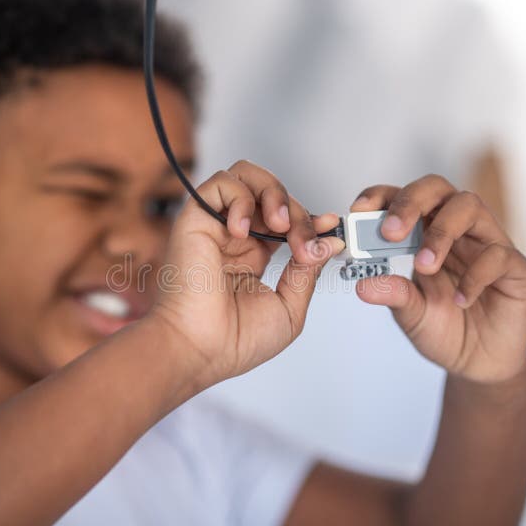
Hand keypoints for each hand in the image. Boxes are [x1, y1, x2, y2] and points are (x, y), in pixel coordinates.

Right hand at [150, 160, 343, 386]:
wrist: (199, 349)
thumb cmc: (235, 340)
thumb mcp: (289, 307)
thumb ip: (307, 272)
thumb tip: (329, 242)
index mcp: (252, 257)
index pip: (285, 219)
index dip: (310, 219)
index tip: (330, 228)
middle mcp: (234, 238)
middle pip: (272, 194)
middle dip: (298, 212)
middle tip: (303, 243)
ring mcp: (215, 226)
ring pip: (247, 176)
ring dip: (273, 194)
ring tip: (279, 224)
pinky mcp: (195, 218)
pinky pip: (221, 183)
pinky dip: (241, 198)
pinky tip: (244, 231)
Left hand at [352, 175, 525, 383]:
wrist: (477, 364)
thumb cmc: (443, 328)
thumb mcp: (410, 313)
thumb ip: (392, 295)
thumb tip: (362, 285)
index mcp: (425, 232)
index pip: (403, 197)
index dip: (381, 196)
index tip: (360, 211)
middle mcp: (456, 229)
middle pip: (437, 188)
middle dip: (410, 202)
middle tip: (391, 232)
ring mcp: (487, 243)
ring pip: (470, 206)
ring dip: (442, 232)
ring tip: (424, 267)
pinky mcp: (515, 267)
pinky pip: (498, 255)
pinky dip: (475, 276)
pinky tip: (460, 300)